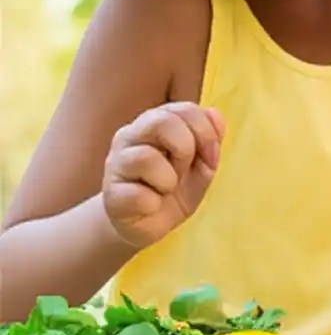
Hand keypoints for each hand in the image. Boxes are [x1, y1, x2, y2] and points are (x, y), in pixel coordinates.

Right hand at [102, 103, 224, 247]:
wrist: (148, 225)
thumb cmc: (174, 188)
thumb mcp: (201, 165)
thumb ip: (210, 140)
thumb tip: (214, 113)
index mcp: (155, 123)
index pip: (184, 109)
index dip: (206, 133)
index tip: (211, 158)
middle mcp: (130, 136)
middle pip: (161, 121)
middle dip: (186, 148)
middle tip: (184, 169)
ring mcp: (116, 163)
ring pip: (145, 157)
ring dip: (168, 179)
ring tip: (165, 190)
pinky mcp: (110, 193)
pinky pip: (137, 194)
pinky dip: (153, 204)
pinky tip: (150, 206)